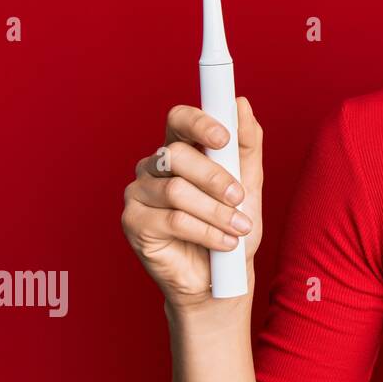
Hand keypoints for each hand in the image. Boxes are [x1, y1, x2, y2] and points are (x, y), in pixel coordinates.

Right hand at [121, 97, 264, 312]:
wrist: (221, 277)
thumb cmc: (232, 227)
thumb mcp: (249, 183)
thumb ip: (247, 144)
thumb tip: (242, 104)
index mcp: (181, 150)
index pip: (179, 120)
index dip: (198, 123)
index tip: (223, 138)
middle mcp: (154, 167)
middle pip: (178, 156)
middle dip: (215, 178)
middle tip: (239, 198)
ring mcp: (139, 193)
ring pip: (177, 190)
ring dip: (215, 212)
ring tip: (237, 229)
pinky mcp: (133, 222)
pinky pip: (171, 219)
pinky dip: (205, 231)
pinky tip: (223, 242)